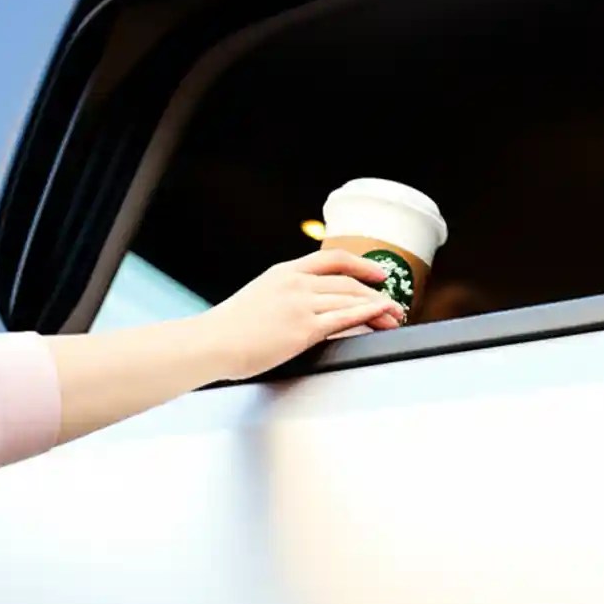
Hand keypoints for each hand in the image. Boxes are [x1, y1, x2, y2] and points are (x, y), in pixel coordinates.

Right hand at [49, 250, 401, 444]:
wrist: (210, 344)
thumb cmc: (227, 330)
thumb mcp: (257, 300)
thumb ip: (283, 298)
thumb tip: (303, 309)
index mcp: (284, 273)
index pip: (332, 259)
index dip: (360, 265)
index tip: (377, 274)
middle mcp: (295, 283)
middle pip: (348, 282)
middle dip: (376, 294)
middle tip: (393, 306)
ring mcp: (300, 304)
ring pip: (351, 299)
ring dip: (378, 308)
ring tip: (394, 317)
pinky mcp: (303, 328)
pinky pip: (345, 318)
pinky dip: (368, 316)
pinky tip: (380, 319)